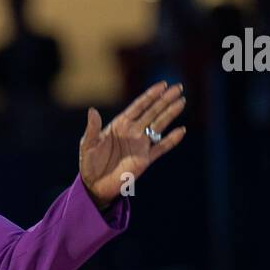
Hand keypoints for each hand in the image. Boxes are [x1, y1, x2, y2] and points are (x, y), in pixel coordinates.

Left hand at [79, 81, 186, 209]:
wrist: (95, 185)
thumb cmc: (89, 162)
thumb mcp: (88, 144)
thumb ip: (93, 128)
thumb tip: (92, 110)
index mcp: (120, 124)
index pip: (138, 106)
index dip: (150, 95)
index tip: (163, 85)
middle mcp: (133, 131)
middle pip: (152, 112)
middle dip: (165, 99)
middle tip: (179, 87)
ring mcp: (140, 145)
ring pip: (159, 126)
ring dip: (170, 114)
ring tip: (182, 101)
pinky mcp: (145, 160)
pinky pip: (161, 148)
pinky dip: (171, 140)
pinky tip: (181, 131)